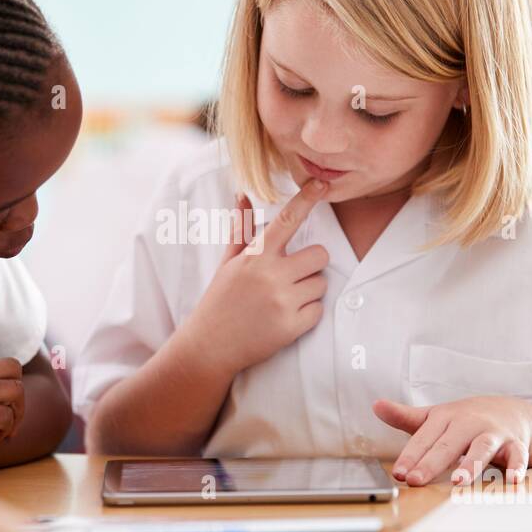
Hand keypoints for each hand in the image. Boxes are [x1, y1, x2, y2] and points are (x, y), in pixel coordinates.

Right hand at [180, 179, 329, 374]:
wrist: (210, 346)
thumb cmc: (220, 300)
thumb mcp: (227, 263)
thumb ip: (241, 229)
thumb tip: (242, 195)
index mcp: (255, 256)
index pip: (286, 221)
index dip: (306, 200)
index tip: (321, 185)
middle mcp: (270, 275)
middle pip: (320, 254)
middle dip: (311, 264)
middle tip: (292, 276)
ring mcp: (282, 302)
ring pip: (321, 283)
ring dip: (309, 290)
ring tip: (283, 300)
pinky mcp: (291, 327)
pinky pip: (318, 310)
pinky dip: (307, 314)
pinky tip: (285, 318)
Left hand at [375, 396, 531, 485]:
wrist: (510, 411)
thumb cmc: (465, 420)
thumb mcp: (435, 417)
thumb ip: (405, 417)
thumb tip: (376, 405)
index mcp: (445, 417)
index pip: (424, 438)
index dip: (410, 456)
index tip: (399, 473)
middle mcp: (468, 424)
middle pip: (448, 445)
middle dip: (431, 463)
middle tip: (415, 480)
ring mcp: (492, 434)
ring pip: (481, 449)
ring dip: (470, 465)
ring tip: (458, 481)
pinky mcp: (515, 445)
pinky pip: (517, 457)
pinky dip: (517, 468)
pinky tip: (513, 481)